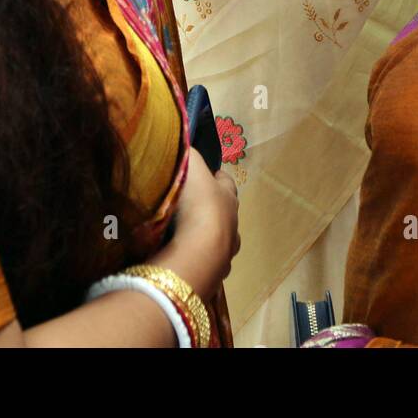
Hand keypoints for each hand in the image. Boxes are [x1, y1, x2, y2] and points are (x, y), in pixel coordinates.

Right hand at [156, 149, 238, 299]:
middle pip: (227, 213)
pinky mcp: (214, 274)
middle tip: (193, 206)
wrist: (199, 251)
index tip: (206, 174)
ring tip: (188, 236)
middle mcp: (233, 224)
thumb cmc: (198, 204)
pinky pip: (208, 264)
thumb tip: (185, 143)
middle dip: (214, 209)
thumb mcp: (191, 167)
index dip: (216, 177)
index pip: (227, 182)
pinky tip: (185, 259)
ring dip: (208, 238)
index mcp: (229, 197)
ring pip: (221, 241)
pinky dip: (199, 260)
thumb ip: (189, 153)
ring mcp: (226, 252)